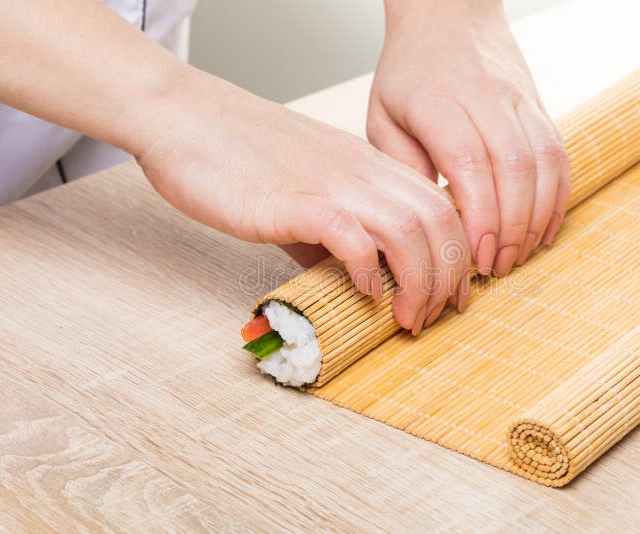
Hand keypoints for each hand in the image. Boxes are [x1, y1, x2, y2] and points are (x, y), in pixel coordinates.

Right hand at [137, 68, 470, 332]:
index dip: (457, 254)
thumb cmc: (236, 155)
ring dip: (418, 282)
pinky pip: (351, 235)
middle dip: (449, 276)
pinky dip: (367, 270)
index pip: (440, 206)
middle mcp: (360, 170)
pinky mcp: (294, 201)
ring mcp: (330, 182)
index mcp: (367, 165)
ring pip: (408, 230)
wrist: (181, 118)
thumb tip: (349, 278)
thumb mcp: (303, 192)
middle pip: (439, 220)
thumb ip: (330, 233)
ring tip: (407, 318)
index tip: (451, 293)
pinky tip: (363, 294)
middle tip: (436, 315)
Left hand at [368, 0, 569, 276]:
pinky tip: (544, 228)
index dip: (480, 215)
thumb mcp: (383, 116)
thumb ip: (403, 166)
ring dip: (537, 218)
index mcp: (437, 101)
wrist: (449, 14)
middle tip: (496, 268)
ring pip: (544, 162)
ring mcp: (518, 99)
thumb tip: (430, 218)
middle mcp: (485, 97)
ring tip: (519, 255)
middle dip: (510, 228)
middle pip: (514, 168)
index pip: (469, 163)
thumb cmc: (409, 72)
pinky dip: (558, 196)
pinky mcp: (538, 104)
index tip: (475, 256)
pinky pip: (559, 153)